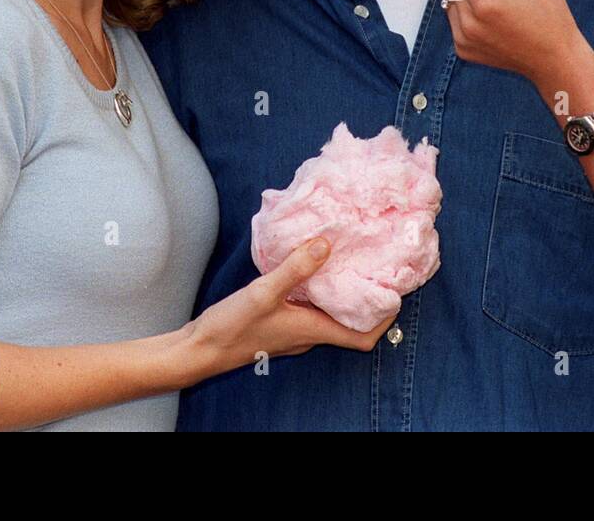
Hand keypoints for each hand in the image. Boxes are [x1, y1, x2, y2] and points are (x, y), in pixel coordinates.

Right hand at [182, 238, 393, 383]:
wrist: (198, 350)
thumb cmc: (231, 328)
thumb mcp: (263, 292)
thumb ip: (294, 268)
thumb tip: (327, 244)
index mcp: (313, 331)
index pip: (362, 337)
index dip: (384, 319)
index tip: (395, 291)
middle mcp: (309, 334)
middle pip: (349, 321)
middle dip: (366, 297)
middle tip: (375, 265)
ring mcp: (294, 330)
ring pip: (328, 312)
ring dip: (341, 290)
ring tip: (347, 259)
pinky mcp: (279, 323)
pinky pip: (308, 307)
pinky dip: (317, 289)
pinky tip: (308, 266)